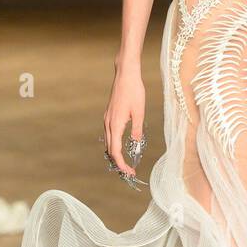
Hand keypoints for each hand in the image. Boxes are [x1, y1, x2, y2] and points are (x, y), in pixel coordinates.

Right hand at [103, 62, 145, 178]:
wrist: (125, 75)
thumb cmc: (134, 91)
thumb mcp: (139, 111)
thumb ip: (137, 129)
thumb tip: (136, 143)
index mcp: (115, 124)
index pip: (115, 151)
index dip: (122, 164)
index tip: (130, 171)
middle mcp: (108, 123)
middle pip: (110, 149)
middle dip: (118, 162)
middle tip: (129, 170)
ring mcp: (107, 118)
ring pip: (108, 142)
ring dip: (115, 153)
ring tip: (126, 161)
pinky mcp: (109, 115)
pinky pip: (109, 134)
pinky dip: (114, 143)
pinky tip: (122, 145)